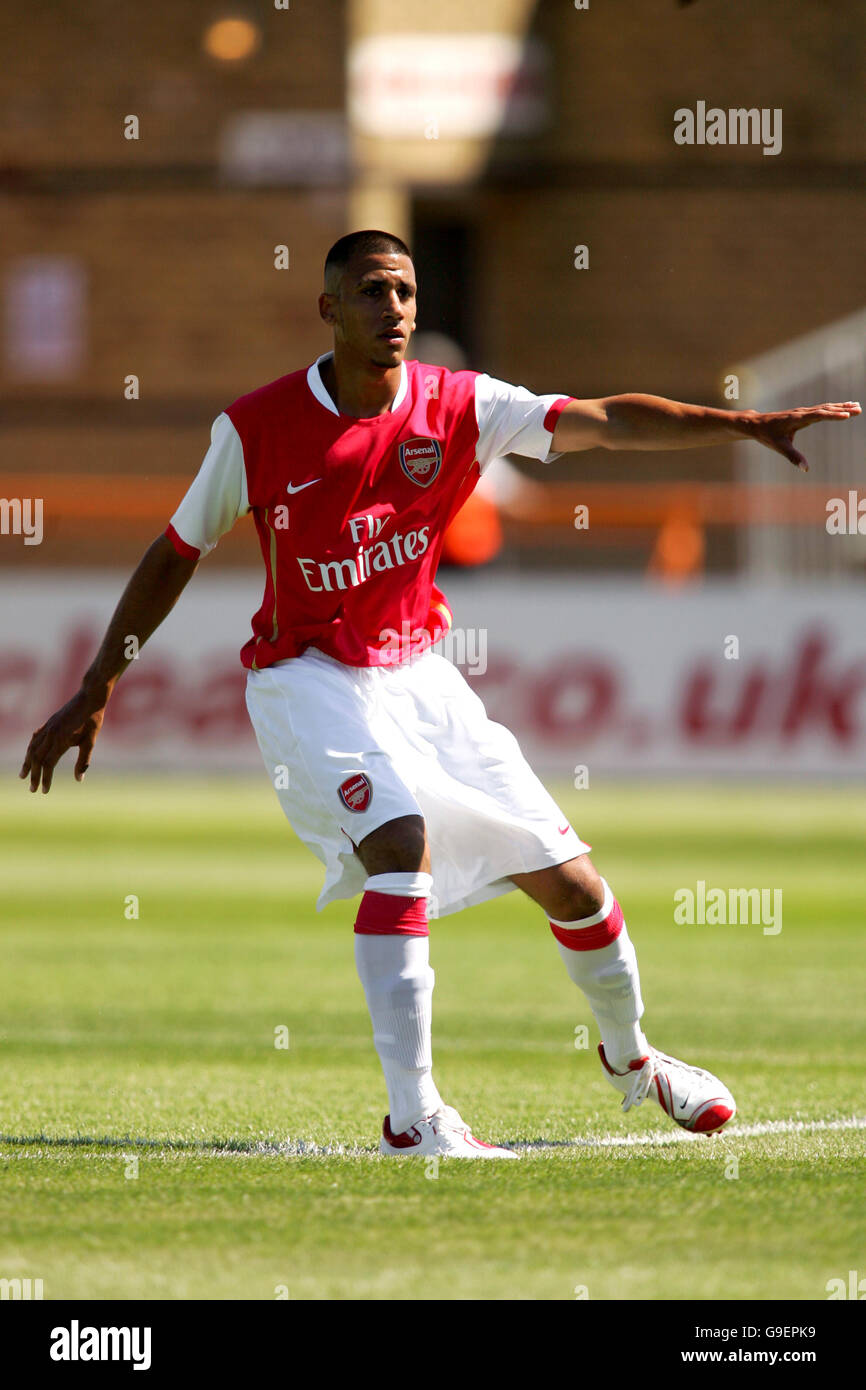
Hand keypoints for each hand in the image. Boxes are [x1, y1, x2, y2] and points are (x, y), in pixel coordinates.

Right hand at [20, 688, 107, 793]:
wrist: (89, 697)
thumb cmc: (92, 720)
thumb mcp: (90, 741)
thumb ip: (83, 761)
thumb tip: (78, 779)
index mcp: (60, 740)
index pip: (48, 764)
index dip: (45, 779)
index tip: (44, 791)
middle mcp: (50, 734)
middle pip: (36, 759)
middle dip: (33, 775)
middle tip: (32, 789)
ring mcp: (48, 727)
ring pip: (32, 748)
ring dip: (27, 763)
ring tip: (23, 775)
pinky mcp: (49, 722)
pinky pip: (35, 737)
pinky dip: (30, 748)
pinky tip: (29, 754)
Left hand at [742, 401, 860, 471]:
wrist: (757, 424)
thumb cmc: (767, 436)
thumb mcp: (779, 447)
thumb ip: (793, 457)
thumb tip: (805, 469)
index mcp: (797, 419)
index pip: (819, 415)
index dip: (833, 415)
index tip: (847, 414)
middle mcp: (802, 412)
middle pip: (826, 409)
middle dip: (842, 409)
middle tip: (859, 410)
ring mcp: (803, 412)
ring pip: (825, 407)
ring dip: (841, 406)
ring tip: (857, 406)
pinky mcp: (803, 414)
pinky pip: (821, 409)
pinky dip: (833, 408)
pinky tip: (842, 408)